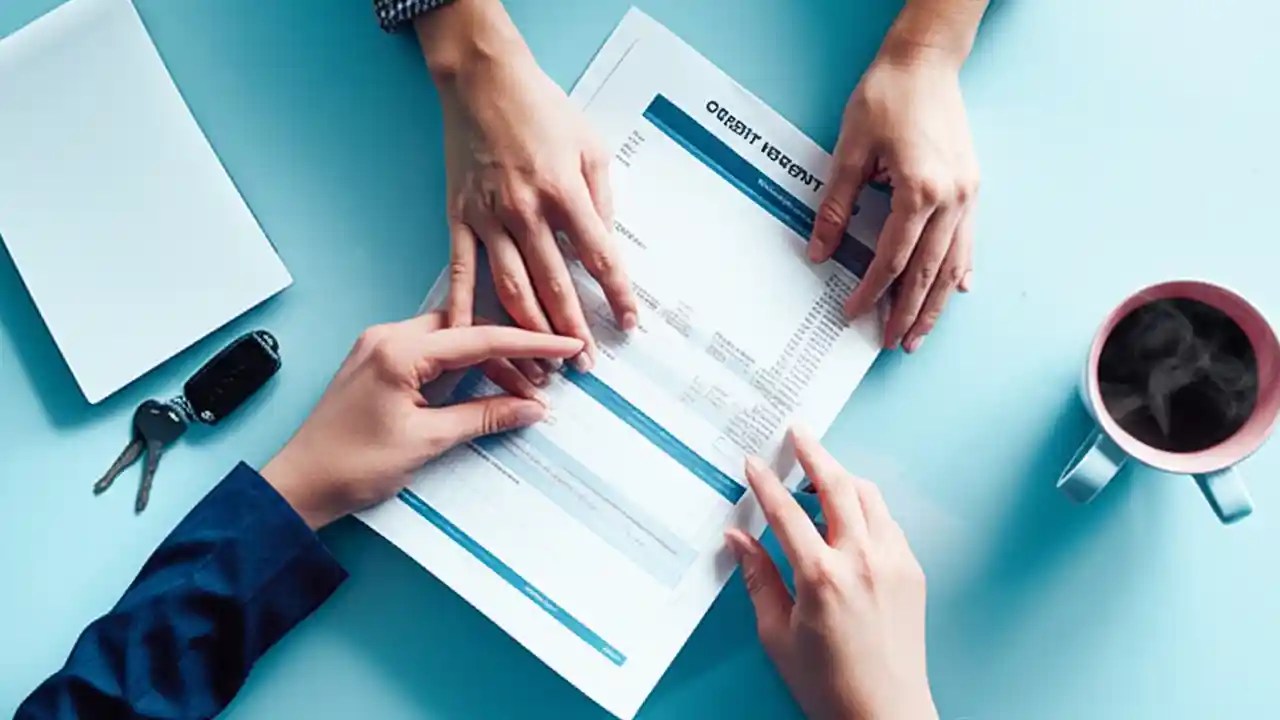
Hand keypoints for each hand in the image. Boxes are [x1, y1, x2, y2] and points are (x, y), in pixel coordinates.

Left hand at [261, 313, 582, 528]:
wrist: (300, 484)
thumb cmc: (352, 465)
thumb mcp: (428, 442)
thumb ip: (483, 417)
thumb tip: (530, 408)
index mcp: (399, 350)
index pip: (479, 337)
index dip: (530, 343)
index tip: (565, 346)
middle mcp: (388, 336)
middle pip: (467, 331)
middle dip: (511, 353)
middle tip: (546, 379)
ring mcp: (380, 347)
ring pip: (451, 341)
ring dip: (487, 363)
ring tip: (521, 391)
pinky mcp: (378, 363)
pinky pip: (432, 353)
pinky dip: (461, 369)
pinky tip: (484, 389)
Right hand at [417, 1, 636, 371]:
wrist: (484, 81)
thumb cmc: (542, 110)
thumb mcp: (591, 147)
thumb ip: (602, 200)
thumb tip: (605, 245)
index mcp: (565, 193)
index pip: (600, 258)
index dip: (618, 296)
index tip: (630, 324)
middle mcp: (527, 211)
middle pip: (555, 286)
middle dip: (573, 331)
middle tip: (585, 363)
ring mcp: (489, 218)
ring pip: (511, 289)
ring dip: (530, 332)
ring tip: (543, 364)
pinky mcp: (459, 218)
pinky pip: (461, 273)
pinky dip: (465, 310)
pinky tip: (471, 341)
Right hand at [726, 427, 934, 719]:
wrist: (885, 713)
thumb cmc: (827, 683)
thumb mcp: (777, 633)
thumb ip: (759, 577)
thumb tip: (737, 538)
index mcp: (822, 576)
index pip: (786, 511)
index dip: (766, 482)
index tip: (754, 462)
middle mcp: (862, 560)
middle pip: (836, 485)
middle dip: (814, 453)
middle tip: (797, 433)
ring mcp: (893, 562)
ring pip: (869, 496)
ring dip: (843, 476)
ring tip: (821, 470)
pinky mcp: (911, 571)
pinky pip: (887, 522)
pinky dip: (866, 507)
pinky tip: (849, 514)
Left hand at [811, 51, 978, 352]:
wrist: (925, 62)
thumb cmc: (887, 97)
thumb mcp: (849, 151)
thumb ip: (835, 206)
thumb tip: (819, 252)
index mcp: (921, 191)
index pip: (892, 258)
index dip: (871, 291)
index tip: (853, 312)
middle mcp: (952, 199)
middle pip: (928, 272)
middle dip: (910, 312)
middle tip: (894, 344)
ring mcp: (968, 194)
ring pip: (953, 263)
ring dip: (936, 302)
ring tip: (920, 333)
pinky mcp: (971, 186)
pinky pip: (969, 240)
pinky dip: (960, 269)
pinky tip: (957, 290)